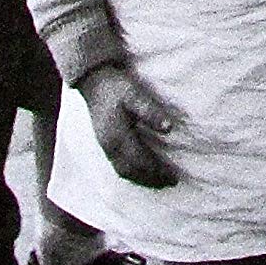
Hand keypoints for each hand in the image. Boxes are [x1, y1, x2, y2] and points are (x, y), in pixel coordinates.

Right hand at [80, 63, 179, 186]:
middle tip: (169, 182)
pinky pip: (118, 167)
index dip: (157, 171)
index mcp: (118, 137)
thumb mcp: (134, 94)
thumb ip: (150, 111)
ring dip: (141, 179)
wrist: (93, 82)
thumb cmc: (115, 87)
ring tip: (158, 182)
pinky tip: (140, 172)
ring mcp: (105, 147)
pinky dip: (131, 174)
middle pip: (132, 171)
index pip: (141, 161)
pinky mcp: (104, 144)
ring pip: (124, 171)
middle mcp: (110, 146)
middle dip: (151, 179)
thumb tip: (169, 128)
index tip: (172, 177)